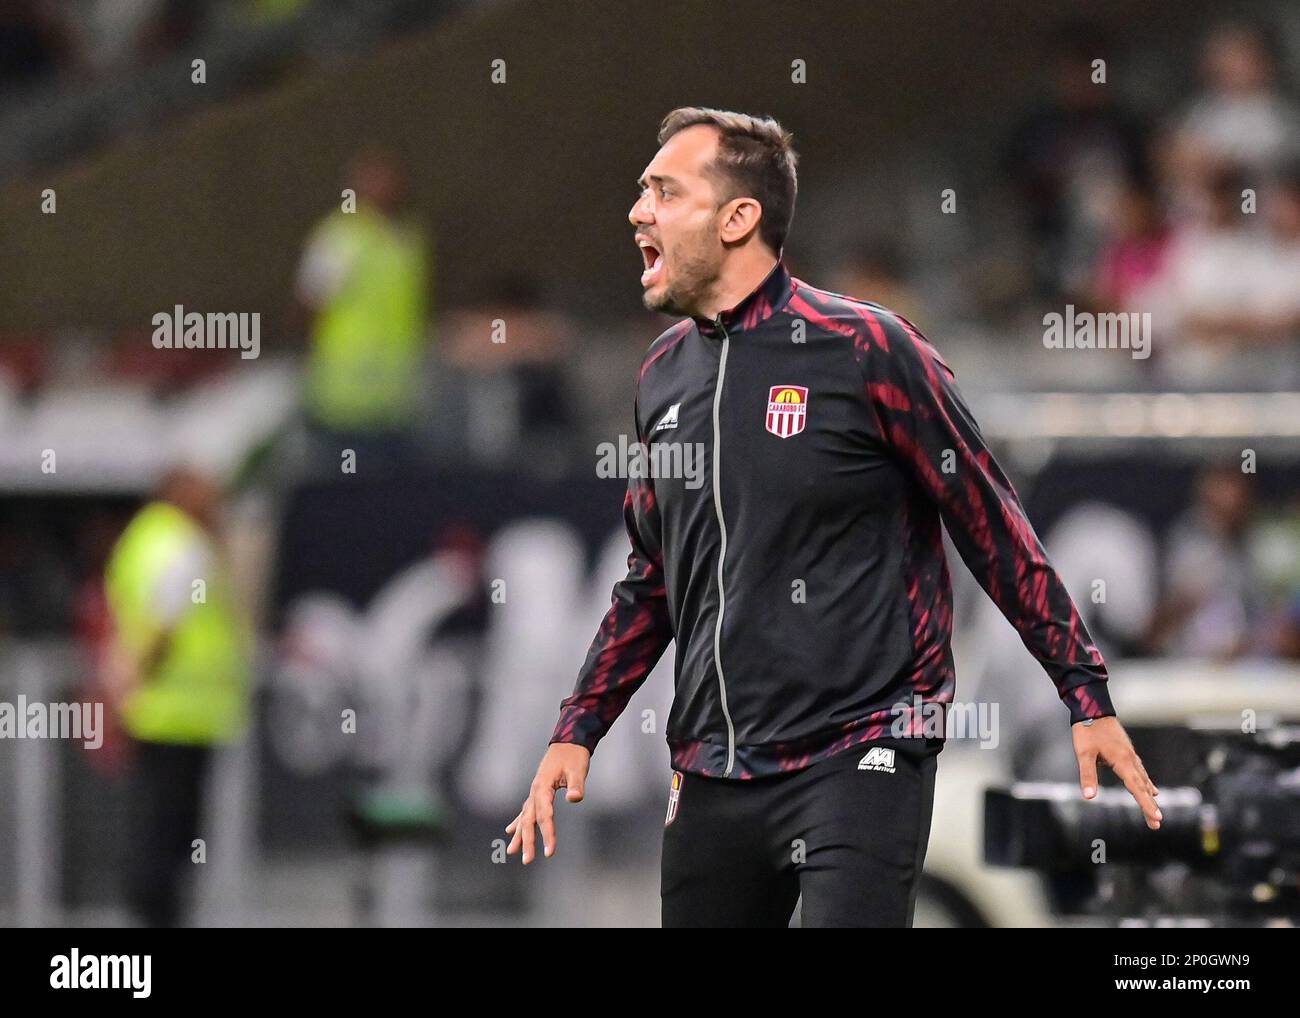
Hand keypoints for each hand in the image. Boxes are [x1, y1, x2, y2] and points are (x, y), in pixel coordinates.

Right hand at [505, 742, 590, 862]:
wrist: (569, 741)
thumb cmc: (574, 755)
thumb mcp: (578, 769)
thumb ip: (576, 785)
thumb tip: (574, 798)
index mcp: (543, 787)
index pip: (544, 816)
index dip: (547, 834)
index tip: (550, 852)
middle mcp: (535, 791)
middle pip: (529, 820)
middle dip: (528, 841)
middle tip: (528, 860)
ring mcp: (535, 791)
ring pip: (524, 817)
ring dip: (520, 835)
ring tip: (511, 852)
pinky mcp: (538, 791)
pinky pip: (526, 810)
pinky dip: (519, 822)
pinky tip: (511, 831)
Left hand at [1073, 716, 1161, 829]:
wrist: (1093, 708)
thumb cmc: (1087, 730)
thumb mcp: (1083, 753)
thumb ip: (1087, 775)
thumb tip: (1089, 796)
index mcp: (1122, 761)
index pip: (1136, 787)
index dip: (1146, 804)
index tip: (1157, 818)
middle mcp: (1130, 759)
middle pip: (1142, 786)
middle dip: (1149, 805)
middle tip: (1157, 824)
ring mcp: (1130, 754)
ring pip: (1143, 778)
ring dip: (1149, 795)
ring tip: (1155, 809)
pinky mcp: (1126, 750)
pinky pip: (1140, 770)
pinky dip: (1146, 781)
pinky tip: (1150, 787)